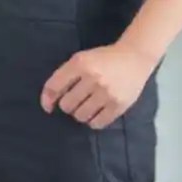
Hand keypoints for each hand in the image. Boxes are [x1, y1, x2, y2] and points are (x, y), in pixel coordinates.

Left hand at [40, 41, 157, 129]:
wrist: (135, 58)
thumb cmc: (103, 59)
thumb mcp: (81, 59)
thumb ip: (64, 76)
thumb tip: (48, 102)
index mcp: (80, 63)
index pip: (54, 86)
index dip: (47, 99)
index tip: (48, 107)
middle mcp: (93, 78)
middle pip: (67, 105)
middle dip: (67, 105)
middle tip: (76, 100)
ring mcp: (106, 93)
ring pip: (80, 116)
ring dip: (80, 114)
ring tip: (87, 106)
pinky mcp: (119, 105)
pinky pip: (97, 123)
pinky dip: (93, 121)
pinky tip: (96, 113)